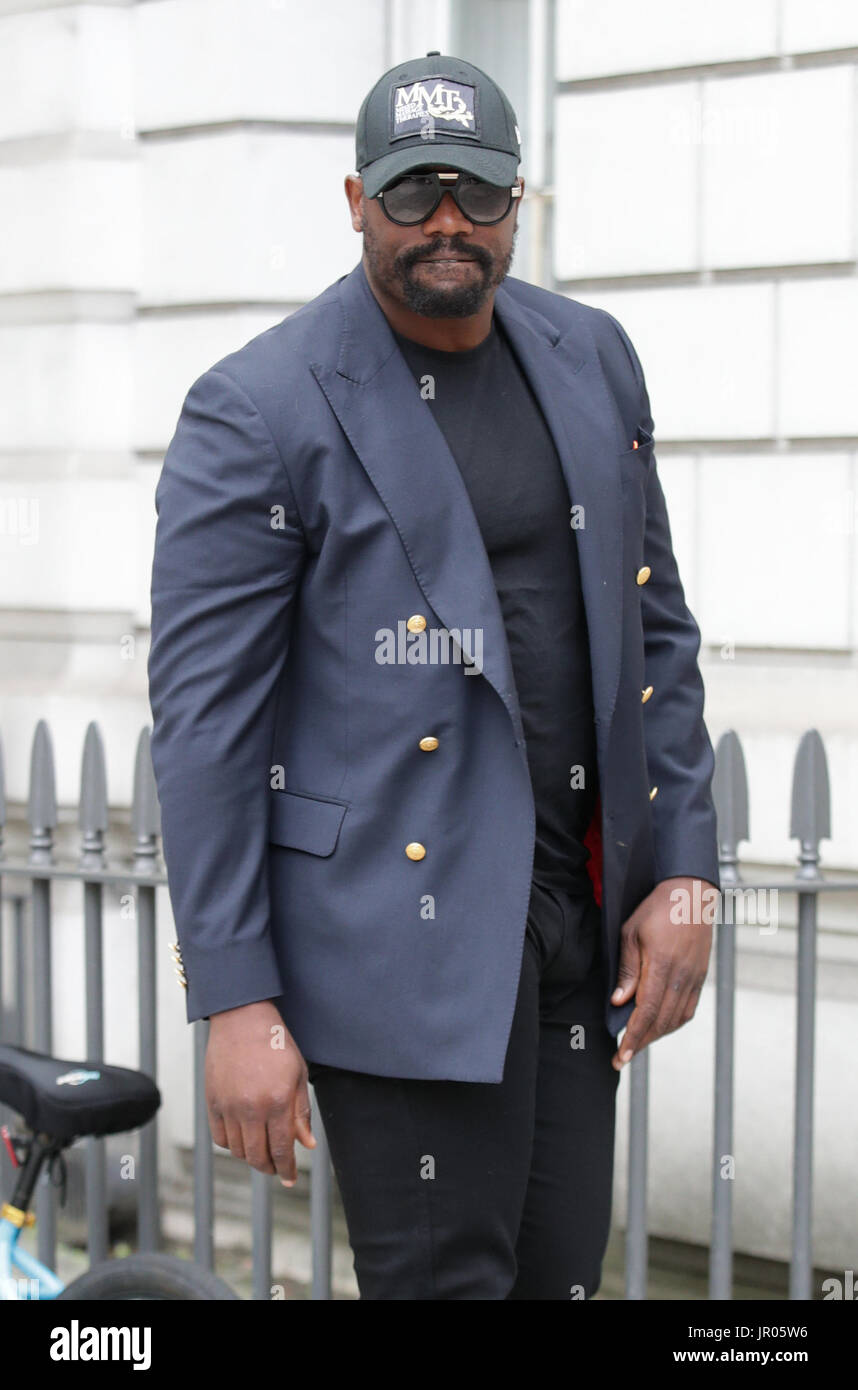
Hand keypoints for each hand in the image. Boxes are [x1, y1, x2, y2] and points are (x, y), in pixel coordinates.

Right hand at [205, 999, 315, 1184]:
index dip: (286, 1169)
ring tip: (261, 1151)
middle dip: (269, 1167)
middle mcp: (252, 1108)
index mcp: (278, 1101)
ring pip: (238, 1150)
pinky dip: (231, 1144)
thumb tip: (307, 1144)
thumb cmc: (275, 1043)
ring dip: (250, 1156)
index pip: (282, 1149)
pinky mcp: (212, 1101)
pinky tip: (242, 1138)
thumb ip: (301, 1112)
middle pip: (257, 1156)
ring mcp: (229, 1106)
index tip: (289, 1179)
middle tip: (276, 1168)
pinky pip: (220, 1137)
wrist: (242, 1019)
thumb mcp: (298, 1074)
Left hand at [610, 876, 717, 1070]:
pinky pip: (688, 1009)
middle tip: (623, 1057)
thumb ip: (627, 969)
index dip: (633, 1037)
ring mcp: (694, 978)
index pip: (646, 1011)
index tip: (621, 1055)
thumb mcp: (631, 932)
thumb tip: (620, 1001)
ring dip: (656, 1035)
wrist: (691, 894)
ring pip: (676, 1018)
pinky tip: (659, 1026)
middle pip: (661, 1021)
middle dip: (641, 1043)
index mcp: (662, 965)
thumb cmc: (657, 909)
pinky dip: (673, 1023)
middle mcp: (682, 976)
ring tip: (637, 1043)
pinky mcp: (700, 976)